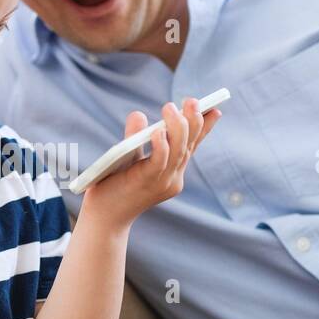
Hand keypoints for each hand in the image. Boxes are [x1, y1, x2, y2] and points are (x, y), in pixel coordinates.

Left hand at [81, 97, 220, 228]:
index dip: (204, 127)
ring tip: (170, 107)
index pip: (192, 146)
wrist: (104, 218)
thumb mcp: (129, 156)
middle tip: (192, 100)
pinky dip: (160, 146)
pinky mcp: (145, 183)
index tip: (215, 108)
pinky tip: (158, 130)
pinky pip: (158, 162)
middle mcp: (172, 177)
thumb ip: (137, 136)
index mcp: (172, 171)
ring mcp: (161, 182)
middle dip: (194, 121)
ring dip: (177, 127)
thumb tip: (140, 114)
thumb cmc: (114, 186)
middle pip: (188, 146)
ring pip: (178, 151)